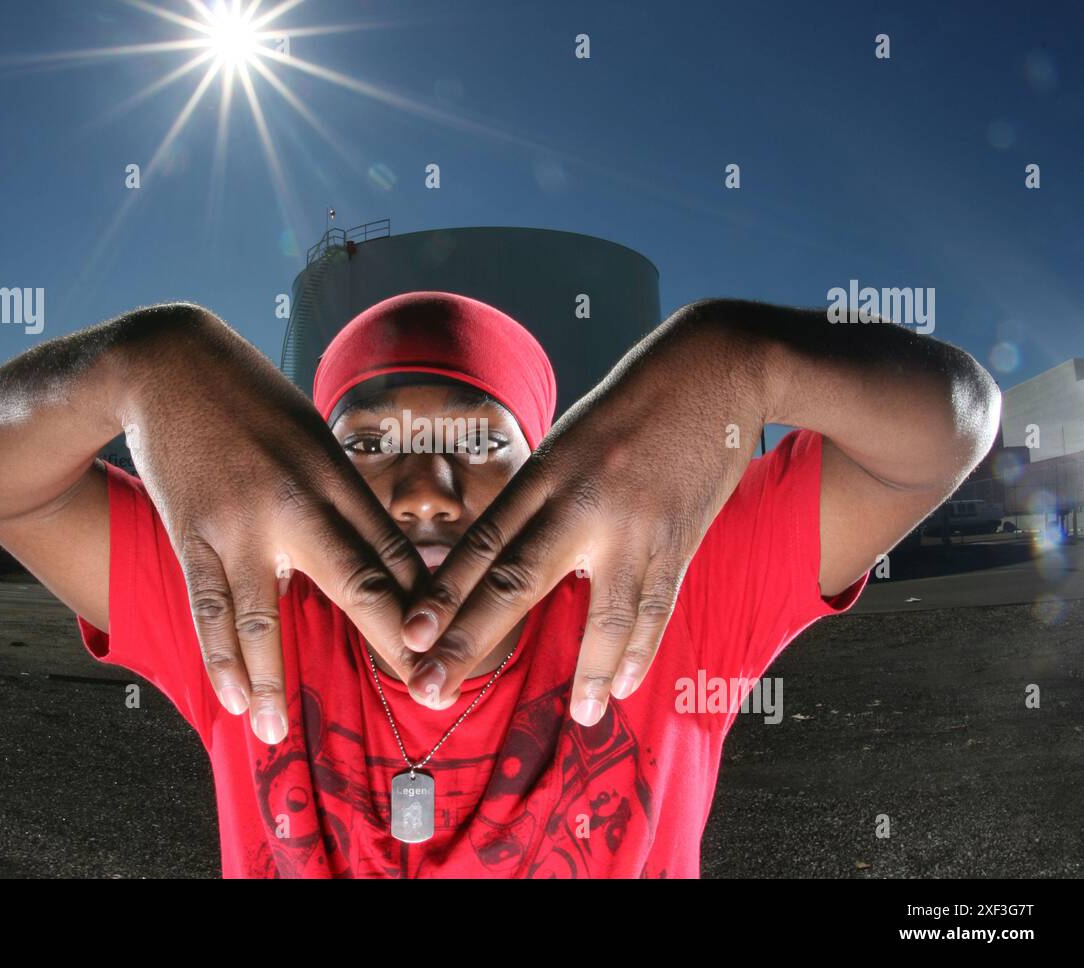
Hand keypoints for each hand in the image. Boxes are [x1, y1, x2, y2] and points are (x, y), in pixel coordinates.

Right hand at [122, 307, 426, 741]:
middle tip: (426, 694)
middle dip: (395, 643)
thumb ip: (340, 499)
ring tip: (277, 732)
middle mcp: (296, 503)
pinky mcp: (193, 532)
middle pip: (358, 583)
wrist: (166, 361)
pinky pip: (208, 606)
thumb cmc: (251, 403)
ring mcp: (240, 522)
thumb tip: (379, 559)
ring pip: (265, 615)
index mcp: (336, 476)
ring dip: (275, 679)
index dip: (427, 606)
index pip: (394, 554)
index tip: (454, 650)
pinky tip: (230, 696)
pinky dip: (218, 656)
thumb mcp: (310, 437)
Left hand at [400, 308, 773, 722]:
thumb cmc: (632, 404)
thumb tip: (509, 558)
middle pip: (515, 581)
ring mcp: (633, 523)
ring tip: (576, 717)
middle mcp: (579, 501)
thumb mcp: (569, 437)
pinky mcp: (679, 536)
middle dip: (469, 641)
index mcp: (543, 472)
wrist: (715, 366)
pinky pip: (657, 606)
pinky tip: (624, 687)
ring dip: (585, 671)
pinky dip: (641, 651)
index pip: (482, 544)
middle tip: (431, 689)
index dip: (443, 595)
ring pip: (602, 613)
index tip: (410, 636)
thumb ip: (541, 497)